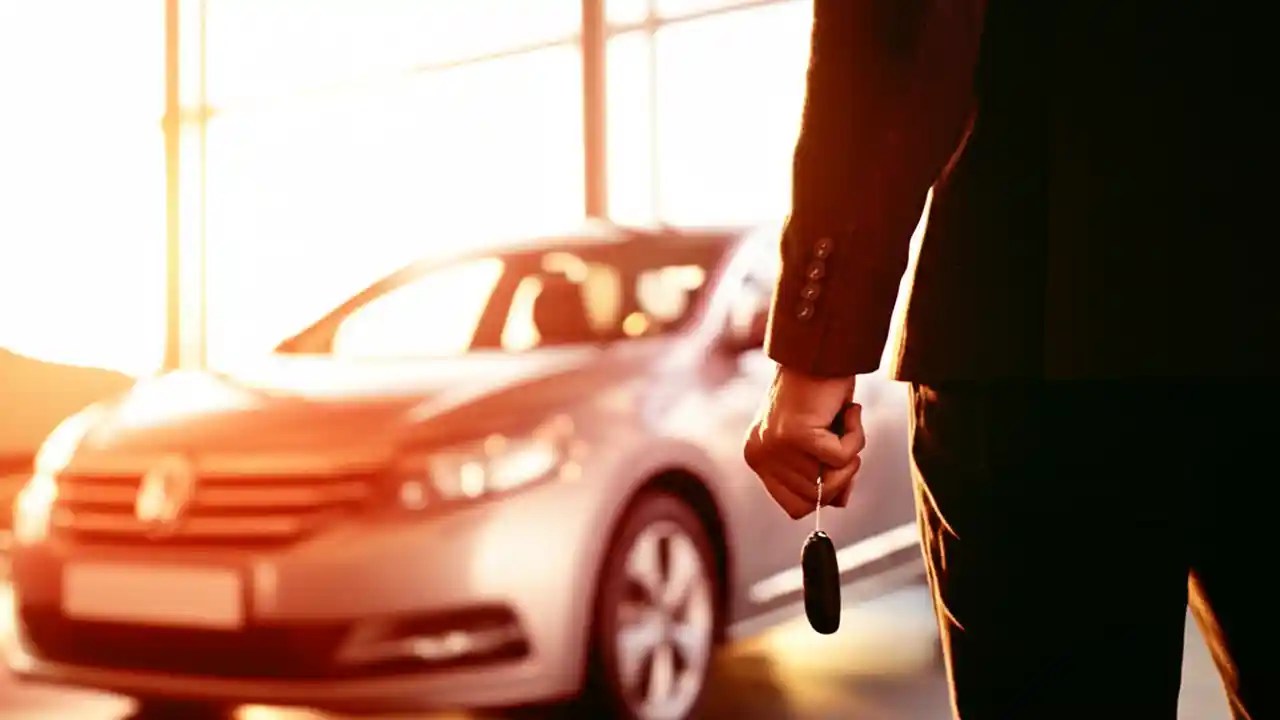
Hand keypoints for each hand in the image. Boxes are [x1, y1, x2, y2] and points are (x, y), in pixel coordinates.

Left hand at [743, 366, 866, 518]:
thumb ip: (826, 473)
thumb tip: (839, 503)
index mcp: (758, 457)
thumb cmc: (822, 393)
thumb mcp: (821, 440)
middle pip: (815, 498)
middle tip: (845, 436)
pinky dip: (856, 437)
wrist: (822, 350)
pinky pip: (842, 459)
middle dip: (842, 472)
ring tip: (843, 418)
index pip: (793, 506)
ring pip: (831, 480)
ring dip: (851, 450)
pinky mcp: (797, 435)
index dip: (823, 494)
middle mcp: (760, 454)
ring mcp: (776, 446)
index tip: (838, 468)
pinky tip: (848, 410)